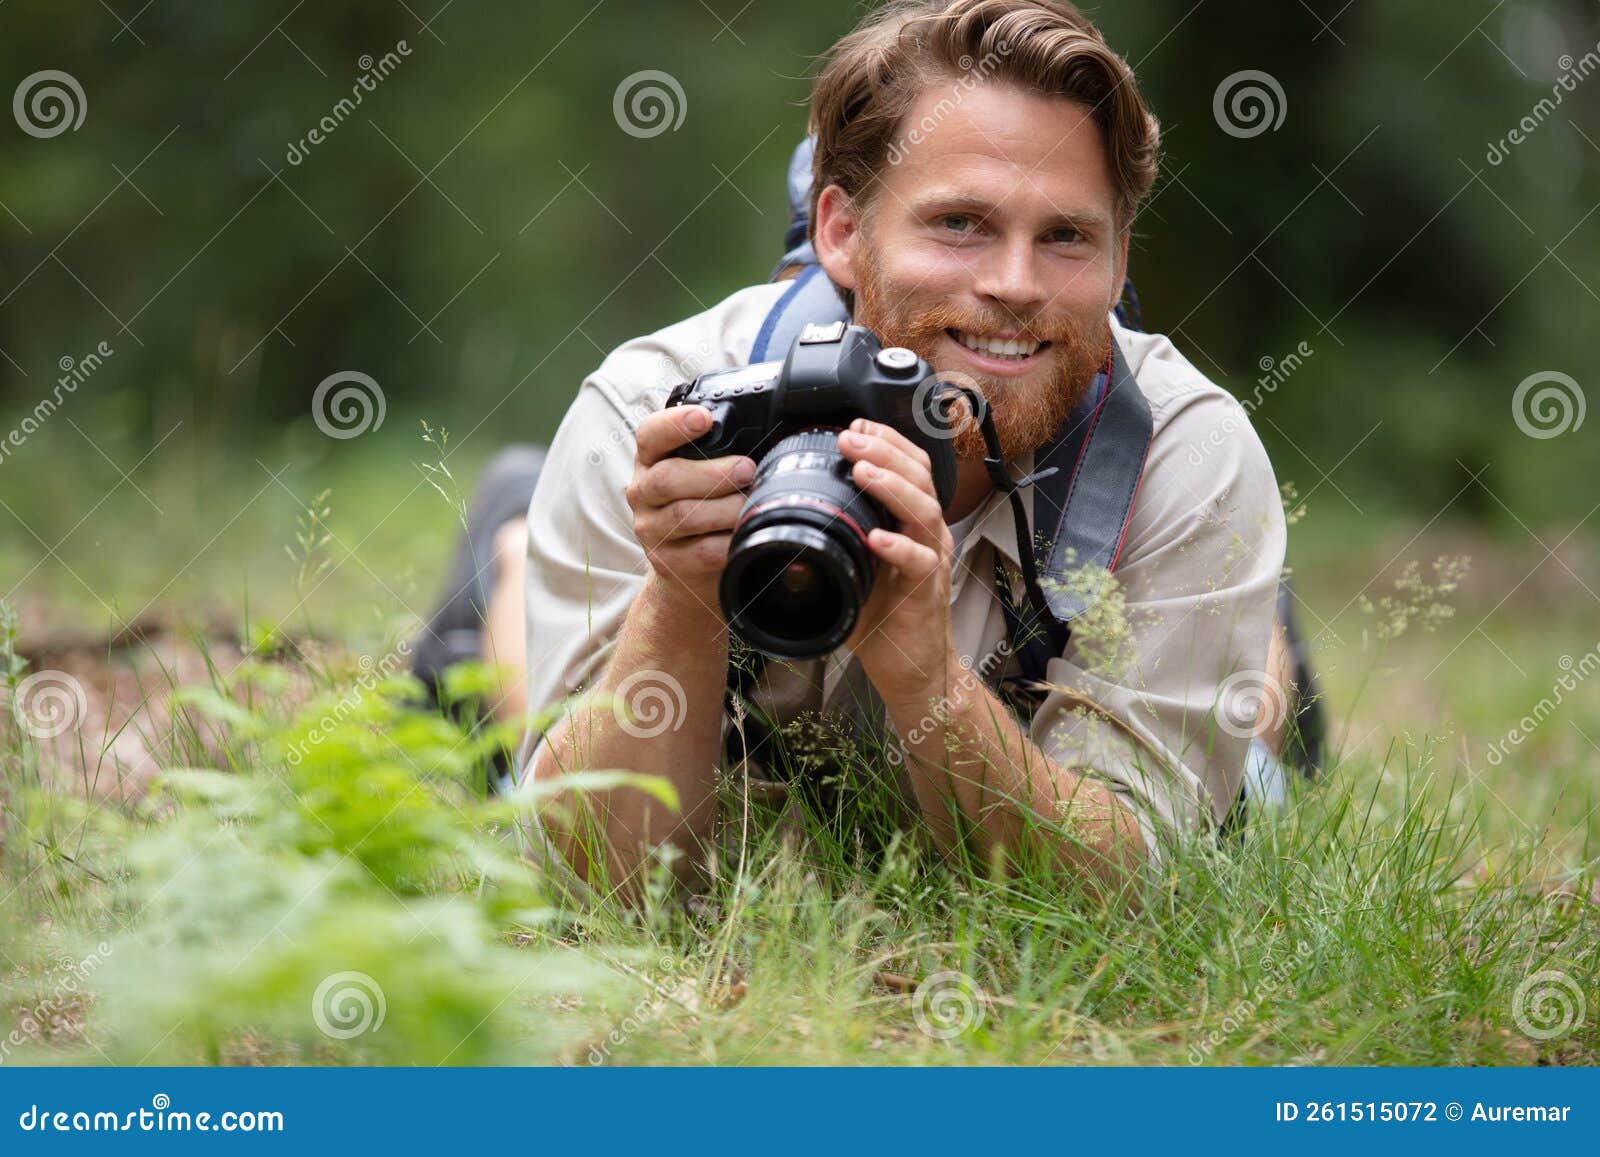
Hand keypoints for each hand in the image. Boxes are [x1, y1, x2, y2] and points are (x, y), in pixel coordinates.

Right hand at [627, 405, 754, 614]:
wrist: (689, 570)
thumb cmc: (703, 509)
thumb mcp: (701, 475)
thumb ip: (718, 453)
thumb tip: (769, 432)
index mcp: (651, 461)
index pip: (649, 435)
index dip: (674, 425)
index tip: (704, 418)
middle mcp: (643, 493)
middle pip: (666, 478)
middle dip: (713, 473)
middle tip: (747, 469)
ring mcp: (651, 529)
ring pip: (683, 516)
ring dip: (724, 508)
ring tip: (750, 503)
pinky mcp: (666, 562)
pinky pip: (700, 551)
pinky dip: (727, 542)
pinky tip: (743, 535)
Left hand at [836, 417, 955, 699]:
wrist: (910, 667)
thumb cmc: (881, 617)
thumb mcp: (852, 567)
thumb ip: (833, 539)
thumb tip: (786, 516)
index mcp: (910, 522)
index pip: (908, 467)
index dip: (886, 441)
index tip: (855, 425)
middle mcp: (926, 535)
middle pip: (919, 476)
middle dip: (885, 449)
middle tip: (851, 436)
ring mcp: (930, 560)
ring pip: (924, 510)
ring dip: (892, 485)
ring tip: (864, 469)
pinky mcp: (926, 592)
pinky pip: (919, 562)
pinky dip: (898, 547)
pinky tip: (876, 538)